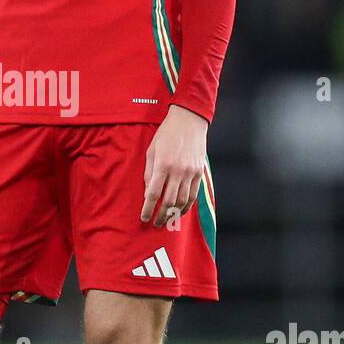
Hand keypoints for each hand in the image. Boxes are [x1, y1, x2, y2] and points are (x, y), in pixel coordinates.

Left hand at [141, 106, 207, 226]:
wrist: (189, 121)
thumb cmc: (166, 134)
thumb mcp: (151, 151)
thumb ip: (149, 173)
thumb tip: (148, 194)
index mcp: (163, 164)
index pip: (154, 193)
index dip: (148, 208)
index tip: (144, 217)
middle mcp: (178, 170)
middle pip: (169, 201)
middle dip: (161, 215)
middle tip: (155, 223)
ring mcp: (190, 172)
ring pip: (182, 200)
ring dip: (174, 214)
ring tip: (167, 220)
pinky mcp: (199, 172)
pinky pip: (193, 195)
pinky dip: (187, 206)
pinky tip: (180, 211)